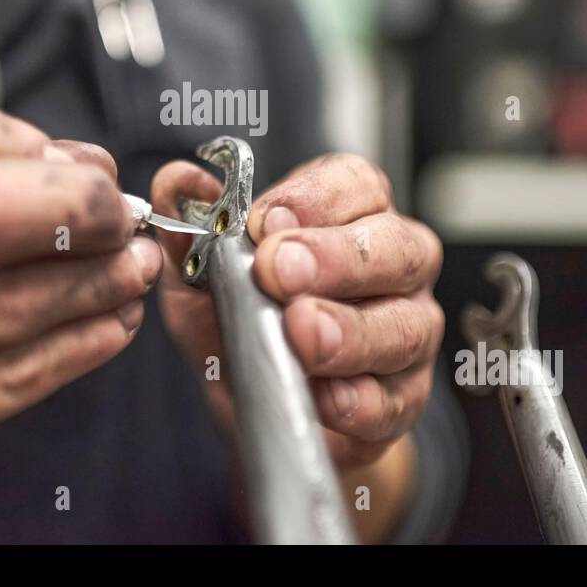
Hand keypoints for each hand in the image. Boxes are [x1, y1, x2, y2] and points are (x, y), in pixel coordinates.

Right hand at [0, 75, 159, 542]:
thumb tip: (74, 160)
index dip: (13, 131)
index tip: (59, 157)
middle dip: (77, 205)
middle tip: (117, 210)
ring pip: (7, 296)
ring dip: (95, 277)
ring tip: (131, 263)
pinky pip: (12, 375)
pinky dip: (79, 343)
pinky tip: (109, 323)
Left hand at [150, 154, 443, 539]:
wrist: (251, 403)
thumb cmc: (237, 322)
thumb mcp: (199, 272)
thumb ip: (189, 226)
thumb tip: (178, 184)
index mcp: (351, 213)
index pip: (356, 183)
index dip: (313, 198)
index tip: (264, 222)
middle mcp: (394, 264)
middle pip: (395, 247)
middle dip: (334, 258)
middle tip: (278, 271)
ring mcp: (408, 329)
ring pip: (403, 324)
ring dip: (350, 331)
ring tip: (300, 333)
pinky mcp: (405, 397)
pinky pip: (395, 399)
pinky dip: (358, 400)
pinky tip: (325, 398)